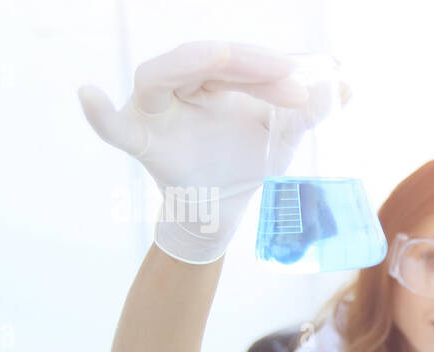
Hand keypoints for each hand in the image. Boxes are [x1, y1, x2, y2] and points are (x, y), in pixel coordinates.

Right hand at [78, 42, 334, 263]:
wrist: (226, 211)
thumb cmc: (247, 163)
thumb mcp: (285, 136)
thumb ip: (313, 110)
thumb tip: (347, 83)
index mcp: (208, 77)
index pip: (236, 58)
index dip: (272, 67)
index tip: (309, 85)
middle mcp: (176, 85)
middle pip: (202, 59)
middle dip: (251, 66)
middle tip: (295, 87)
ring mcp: (154, 112)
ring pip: (161, 75)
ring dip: (200, 67)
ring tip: (230, 60)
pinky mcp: (143, 145)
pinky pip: (115, 129)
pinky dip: (98, 114)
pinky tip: (86, 95)